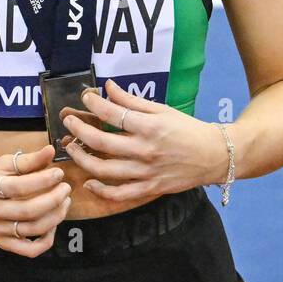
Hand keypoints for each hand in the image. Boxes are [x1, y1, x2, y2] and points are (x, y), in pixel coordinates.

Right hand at [0, 143, 71, 255]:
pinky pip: (29, 250)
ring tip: (65, 202)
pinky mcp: (3, 244)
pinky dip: (46, 241)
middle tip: (65, 188)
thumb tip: (51, 151)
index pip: (17, 186)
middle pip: (27, 211)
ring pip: (31, 230)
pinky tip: (53, 225)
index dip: (42, 180)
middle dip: (53, 199)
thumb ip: (27, 160)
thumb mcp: (2, 165)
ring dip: (55, 217)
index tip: (58, 173)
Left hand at [57, 79, 228, 204]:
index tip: (85, 97)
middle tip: (68, 121)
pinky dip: (101, 190)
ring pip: (104, 170)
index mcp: (150, 128)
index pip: (113, 114)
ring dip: (82, 158)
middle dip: (79, 130)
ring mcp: (146, 173)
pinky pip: (120, 194)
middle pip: (101, 142)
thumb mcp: (162, 110)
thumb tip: (107, 87)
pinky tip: (88, 182)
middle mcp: (146, 151)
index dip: (94, 104)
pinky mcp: (149, 189)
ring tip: (71, 147)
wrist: (214, 156)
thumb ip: (132, 101)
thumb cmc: (188, 130)